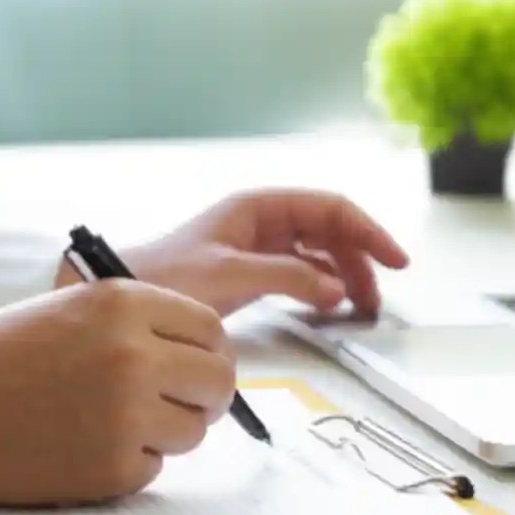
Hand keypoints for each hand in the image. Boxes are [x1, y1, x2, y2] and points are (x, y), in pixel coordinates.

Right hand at [0, 280, 234, 505]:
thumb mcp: (75, 309)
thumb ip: (142, 322)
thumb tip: (205, 352)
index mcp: (125, 303)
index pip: (211, 329)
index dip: (209, 352)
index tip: (198, 366)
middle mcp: (134, 354)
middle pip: (219, 380)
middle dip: (206, 395)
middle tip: (181, 404)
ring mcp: (126, 413)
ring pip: (194, 429)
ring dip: (168, 433)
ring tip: (115, 425)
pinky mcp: (113, 468)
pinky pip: (155, 468)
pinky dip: (129, 464)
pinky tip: (84, 448)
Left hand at [106, 189, 408, 317]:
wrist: (119, 298)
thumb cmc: (166, 277)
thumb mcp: (230, 274)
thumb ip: (289, 277)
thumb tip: (338, 290)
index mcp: (260, 206)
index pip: (332, 209)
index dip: (369, 232)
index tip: (396, 262)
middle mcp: (263, 220)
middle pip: (331, 231)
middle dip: (360, 260)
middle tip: (375, 300)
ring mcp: (258, 246)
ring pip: (319, 253)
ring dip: (344, 276)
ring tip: (359, 309)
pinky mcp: (251, 273)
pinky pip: (301, 274)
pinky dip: (321, 289)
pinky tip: (329, 308)